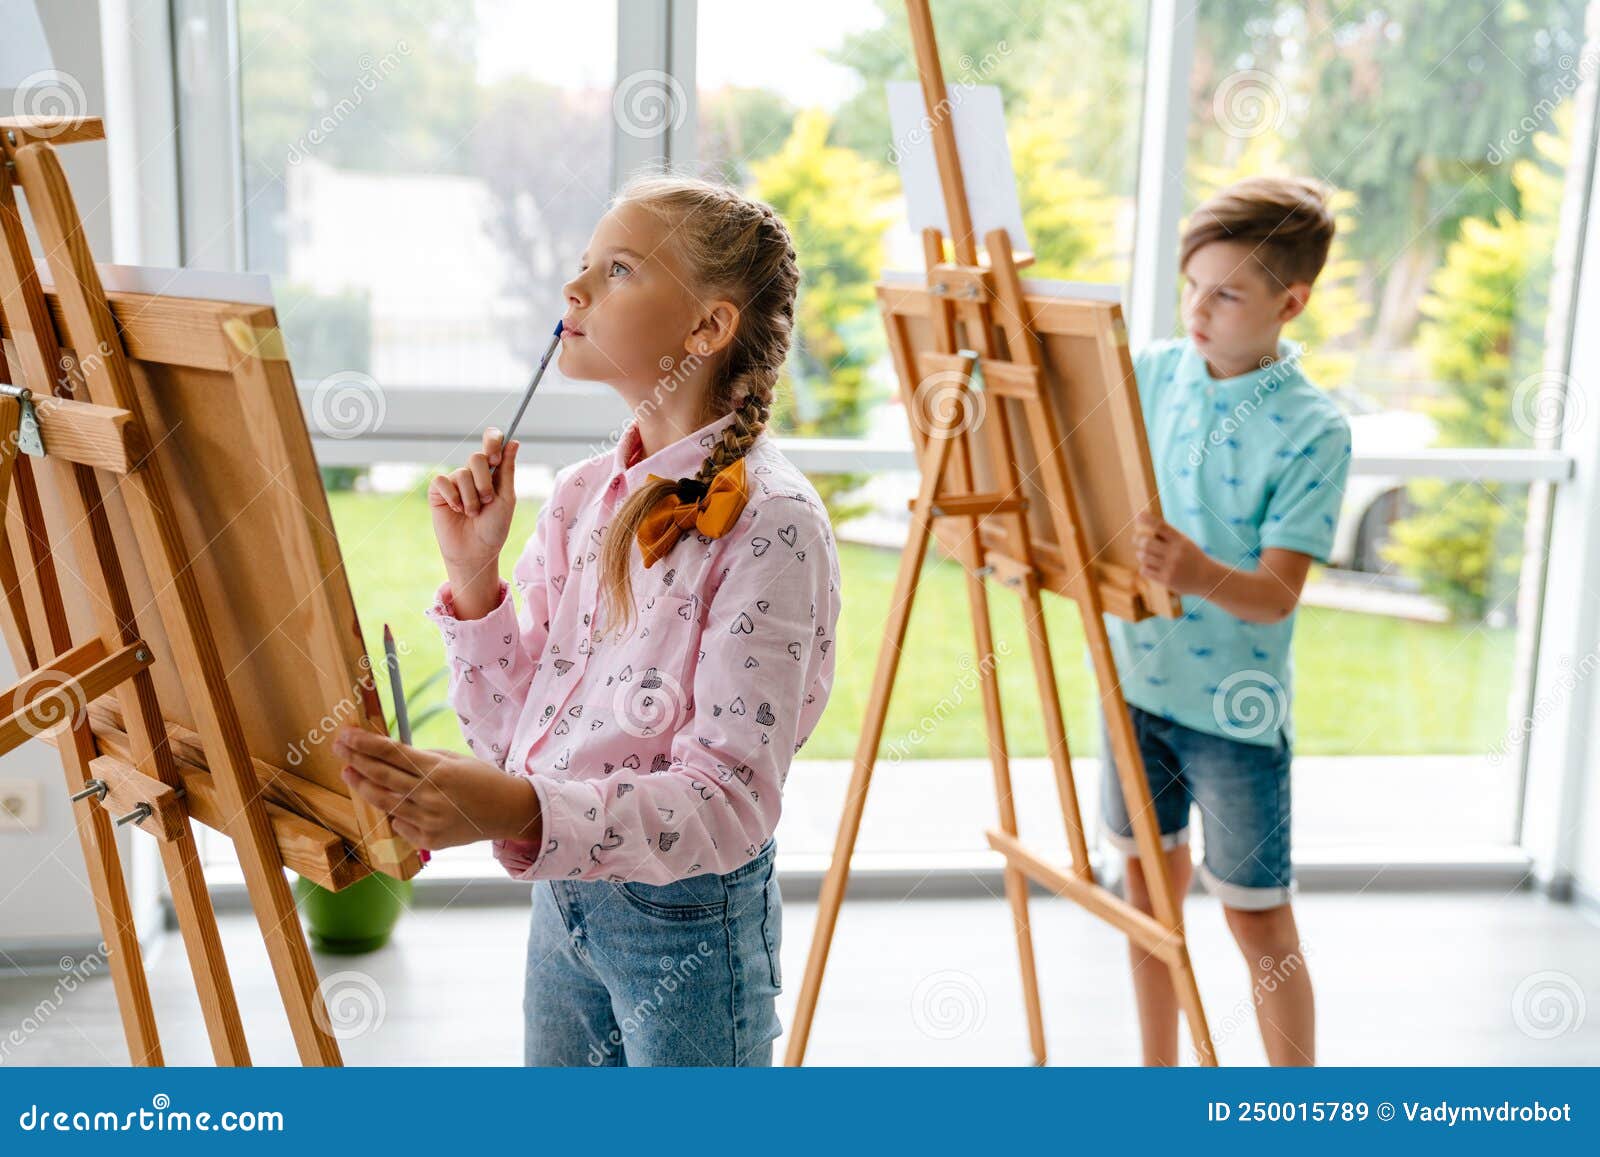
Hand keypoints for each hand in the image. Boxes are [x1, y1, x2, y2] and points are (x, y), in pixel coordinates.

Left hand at [332, 727, 540, 851]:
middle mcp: (431, 796)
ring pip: (385, 802)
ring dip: (363, 786)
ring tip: (348, 772)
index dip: (366, 743)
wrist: (509, 811)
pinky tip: (390, 804)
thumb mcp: (455, 760)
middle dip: (357, 759)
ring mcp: (429, 821)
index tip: (346, 734)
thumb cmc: (482, 780)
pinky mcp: (430, 841)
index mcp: (439, 771)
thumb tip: (389, 753)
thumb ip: (422, 759)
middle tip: (338, 747)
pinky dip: (395, 813)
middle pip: (383, 776)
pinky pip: (401, 824)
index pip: (393, 754)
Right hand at [429, 428, 518, 570]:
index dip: (492, 441)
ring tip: (473, 514)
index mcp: (492, 471)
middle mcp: (472, 472)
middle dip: (485, 483)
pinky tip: (456, 510)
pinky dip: (453, 497)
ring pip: (462, 473)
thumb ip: (507, 470)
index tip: (496, 459)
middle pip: (477, 457)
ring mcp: (454, 480)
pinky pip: (443, 481)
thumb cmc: (494, 526)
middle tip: (487, 501)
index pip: (491, 441)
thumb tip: (514, 441)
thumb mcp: (506, 498)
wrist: (476, 551)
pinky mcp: (438, 491)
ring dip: (471, 498)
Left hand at [1133, 511, 1215, 595]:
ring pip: (1143, 556)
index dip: (1148, 520)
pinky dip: (1144, 567)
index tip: (1138, 516)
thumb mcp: (1184, 543)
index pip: (1161, 526)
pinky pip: (1145, 570)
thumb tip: (1141, 534)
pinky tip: (1148, 567)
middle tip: (1135, 539)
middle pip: (1146, 542)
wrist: (1207, 578)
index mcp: (1180, 540)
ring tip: (1142, 554)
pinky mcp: (1166, 579)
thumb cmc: (1191, 557)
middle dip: (1138, 540)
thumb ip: (1167, 537)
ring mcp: (1170, 566)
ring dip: (1140, 554)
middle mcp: (1175, 552)